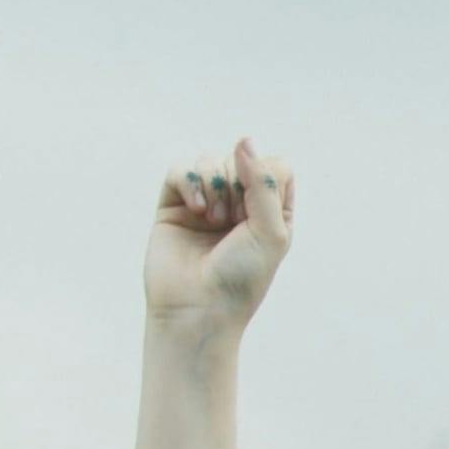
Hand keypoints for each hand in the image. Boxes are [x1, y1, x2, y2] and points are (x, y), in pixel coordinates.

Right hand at [147, 140, 293, 330]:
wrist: (196, 308)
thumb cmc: (241, 277)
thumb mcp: (270, 232)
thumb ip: (263, 184)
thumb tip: (245, 139)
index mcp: (273, 212)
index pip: (275, 166)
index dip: (264, 179)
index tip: (257, 212)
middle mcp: (240, 204)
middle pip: (241, 159)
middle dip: (236, 185)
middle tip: (231, 222)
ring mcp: (206, 202)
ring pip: (210, 160)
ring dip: (213, 184)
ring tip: (211, 219)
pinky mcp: (174, 204)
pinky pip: (180, 169)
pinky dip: (189, 181)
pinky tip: (196, 210)